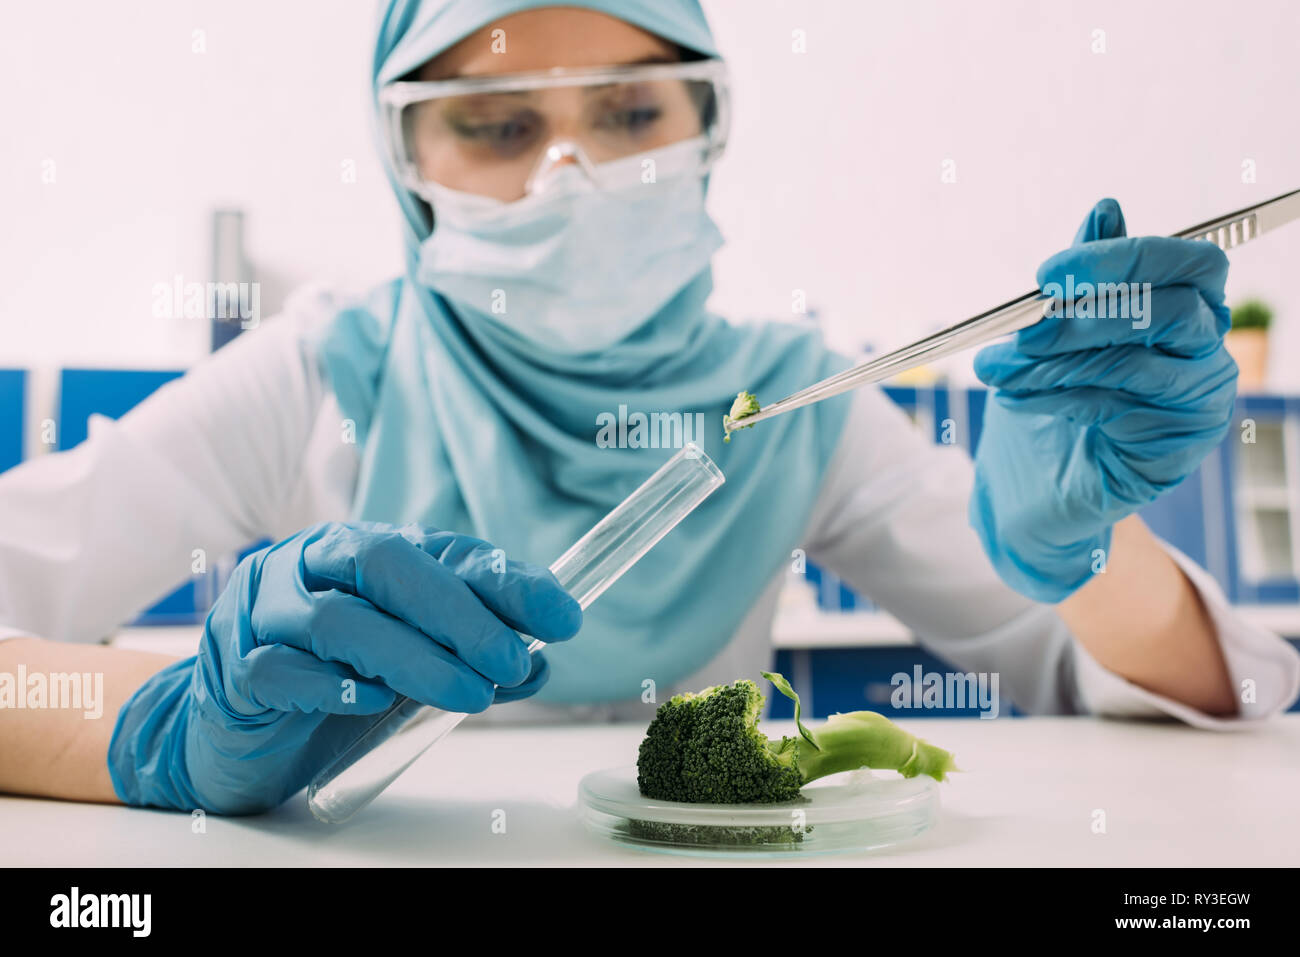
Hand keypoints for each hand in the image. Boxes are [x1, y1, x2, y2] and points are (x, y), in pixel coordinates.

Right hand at [108, 522, 581, 813]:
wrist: (235, 728)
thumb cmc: (331, 680)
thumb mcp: (409, 660)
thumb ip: (466, 655)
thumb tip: (536, 662)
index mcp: (365, 551)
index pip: (444, 552)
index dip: (506, 581)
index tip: (563, 618)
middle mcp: (314, 566)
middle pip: (387, 563)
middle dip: (460, 612)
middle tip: (514, 661)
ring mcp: (267, 613)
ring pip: (339, 618)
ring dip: (414, 657)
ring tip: (471, 695)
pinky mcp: (235, 670)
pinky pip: (279, 669)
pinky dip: (333, 685)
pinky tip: (374, 703)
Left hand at [969, 198, 1237, 602]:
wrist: (1040, 489)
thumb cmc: (1056, 401)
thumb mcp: (1059, 331)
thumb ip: (1086, 276)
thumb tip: (1106, 209)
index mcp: (1189, 309)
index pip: (1189, 264)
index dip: (1121, 260)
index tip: (1048, 275)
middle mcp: (1206, 353)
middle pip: (1171, 311)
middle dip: (1086, 316)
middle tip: (1025, 329)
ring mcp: (1199, 404)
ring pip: (1136, 362)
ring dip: (1055, 361)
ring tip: (1000, 367)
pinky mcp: (1176, 451)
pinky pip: (1119, 409)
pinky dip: (1059, 397)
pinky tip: (1019, 398)